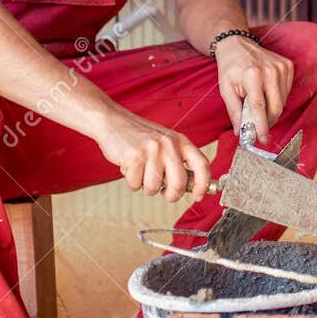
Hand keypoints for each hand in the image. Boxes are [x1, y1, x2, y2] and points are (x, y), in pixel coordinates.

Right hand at [94, 109, 212, 203]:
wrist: (112, 121)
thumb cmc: (139, 135)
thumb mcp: (165, 142)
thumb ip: (178, 161)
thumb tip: (191, 187)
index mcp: (180, 141)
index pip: (202, 165)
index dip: (203, 184)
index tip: (199, 196)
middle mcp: (169, 144)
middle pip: (179, 184)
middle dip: (171, 195)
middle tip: (164, 192)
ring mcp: (152, 150)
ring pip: (154, 188)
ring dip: (146, 186)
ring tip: (141, 171)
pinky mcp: (134, 157)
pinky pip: (136, 184)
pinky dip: (131, 181)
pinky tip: (129, 167)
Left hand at [215, 34, 293, 147]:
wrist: (238, 44)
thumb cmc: (231, 67)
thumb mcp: (225, 89)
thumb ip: (234, 111)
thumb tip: (240, 132)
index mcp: (252, 75)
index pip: (259, 106)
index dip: (261, 125)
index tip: (261, 138)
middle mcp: (270, 70)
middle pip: (275, 106)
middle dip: (268, 121)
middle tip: (260, 130)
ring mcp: (282, 67)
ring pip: (282, 101)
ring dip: (272, 110)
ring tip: (259, 107)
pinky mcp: (288, 66)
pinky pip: (286, 92)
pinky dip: (277, 98)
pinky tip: (267, 93)